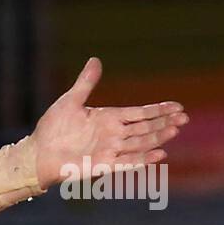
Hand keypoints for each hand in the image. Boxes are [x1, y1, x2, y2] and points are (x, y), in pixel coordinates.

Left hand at [30, 57, 188, 188]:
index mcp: (108, 118)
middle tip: (185, 118)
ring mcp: (110, 150)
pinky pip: (127, 162)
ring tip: (175, 130)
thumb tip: (95, 59)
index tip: (178, 106)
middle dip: (165, 123)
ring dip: (158, 137)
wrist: (38, 152)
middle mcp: (113, 134)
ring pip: (140, 143)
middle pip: (145, 128)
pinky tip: (160, 154)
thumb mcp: (70, 101)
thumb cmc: (52, 128)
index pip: (140, 113)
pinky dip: (143, 158)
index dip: (158, 110)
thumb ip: (86, 83)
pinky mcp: (103, 165)